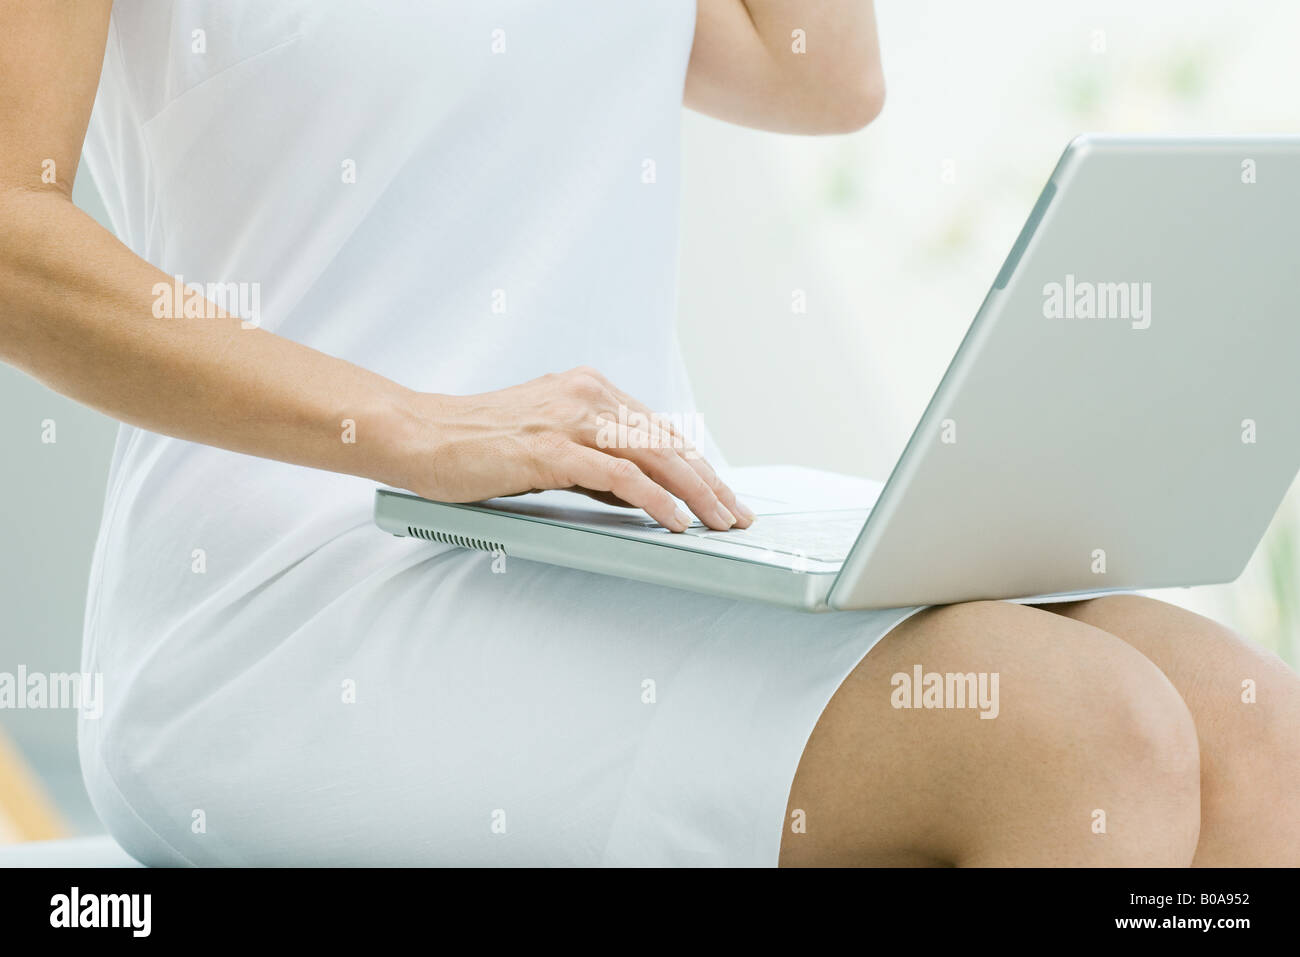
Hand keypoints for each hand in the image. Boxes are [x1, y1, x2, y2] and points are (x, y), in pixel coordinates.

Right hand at [397, 367, 754, 531]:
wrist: (419, 435)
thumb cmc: (476, 445)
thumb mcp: (548, 443)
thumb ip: (594, 459)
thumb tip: (642, 493)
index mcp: (589, 389)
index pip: (661, 431)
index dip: (698, 466)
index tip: (722, 495)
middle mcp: (587, 395)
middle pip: (668, 442)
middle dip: (710, 482)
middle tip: (737, 515)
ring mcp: (570, 419)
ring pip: (654, 456)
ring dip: (696, 493)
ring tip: (720, 523)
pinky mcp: (551, 448)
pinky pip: (619, 476)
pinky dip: (655, 500)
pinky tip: (675, 521)